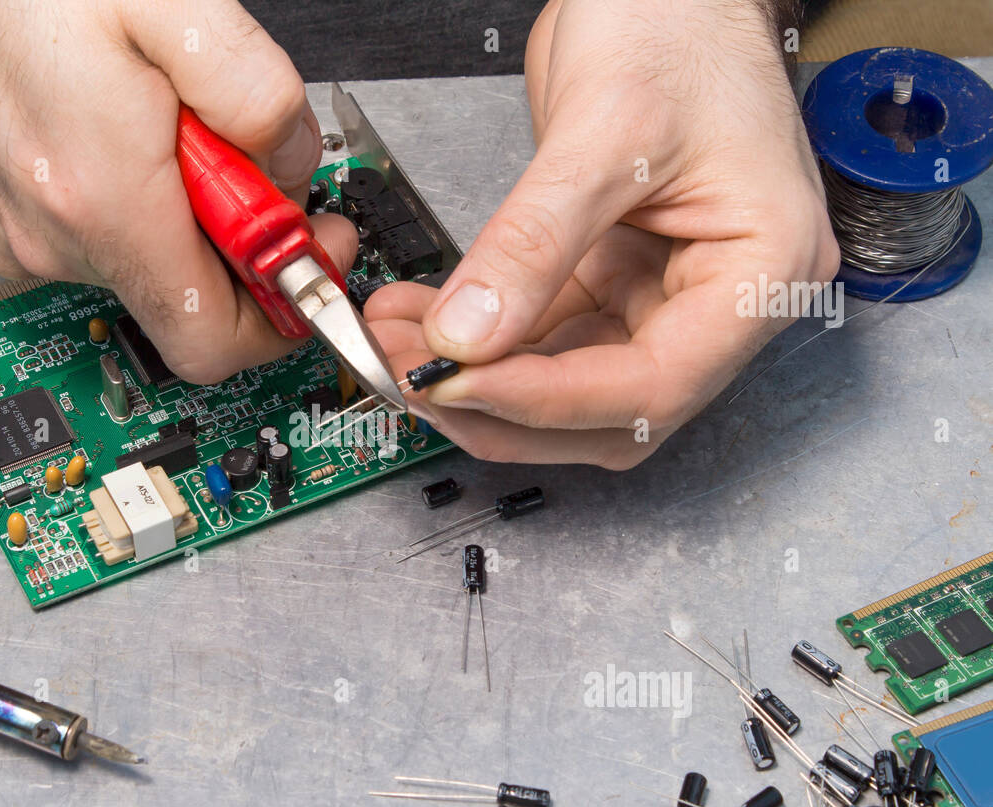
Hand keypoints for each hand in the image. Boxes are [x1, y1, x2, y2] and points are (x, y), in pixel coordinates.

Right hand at [0, 0, 355, 381]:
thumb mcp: (172, 3)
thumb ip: (257, 93)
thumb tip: (294, 167)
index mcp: (105, 203)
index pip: (218, 341)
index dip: (287, 310)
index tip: (315, 251)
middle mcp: (57, 242)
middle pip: (191, 298)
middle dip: (238, 232)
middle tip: (236, 147)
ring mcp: (25, 242)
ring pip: (149, 262)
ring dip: (184, 207)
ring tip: (159, 117)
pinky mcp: (7, 229)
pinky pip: (101, 240)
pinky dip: (136, 201)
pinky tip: (120, 130)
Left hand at [366, 0, 837, 465]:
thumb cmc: (679, 23)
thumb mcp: (603, 131)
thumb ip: (533, 243)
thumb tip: (468, 333)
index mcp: (762, 270)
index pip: (654, 384)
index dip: (547, 399)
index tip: (459, 380)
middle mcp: (721, 298)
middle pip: (611, 408)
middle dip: (505, 405)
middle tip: (419, 379)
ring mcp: (665, 291)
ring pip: (569, 382)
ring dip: (483, 377)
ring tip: (404, 345)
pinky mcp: (614, 274)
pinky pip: (545, 333)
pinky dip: (485, 340)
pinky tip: (427, 322)